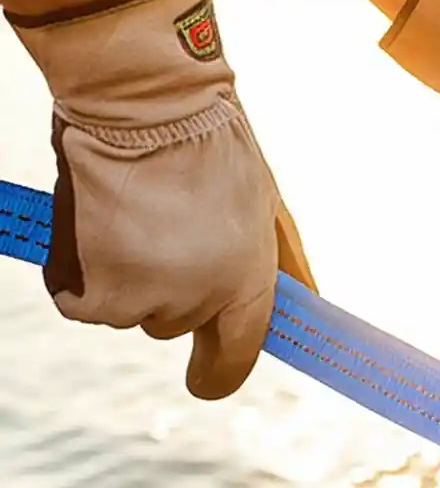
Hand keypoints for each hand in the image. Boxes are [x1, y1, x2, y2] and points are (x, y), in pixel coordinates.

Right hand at [8, 0, 315, 399]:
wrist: (145, 107)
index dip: (219, 372)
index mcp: (245, 284)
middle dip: (172, 285)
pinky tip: (98, 224)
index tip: (206, 380)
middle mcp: (193, 304)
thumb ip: (280, 265)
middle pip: (174, 322)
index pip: (235, 357)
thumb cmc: (212, 145)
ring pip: (128, 306)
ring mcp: (136, 301)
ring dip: (127, 273)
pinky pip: (82, 299)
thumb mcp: (267, 207)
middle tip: (167, 224)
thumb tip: (310, 304)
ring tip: (134, 212)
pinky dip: (83, 272)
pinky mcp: (85, 292)